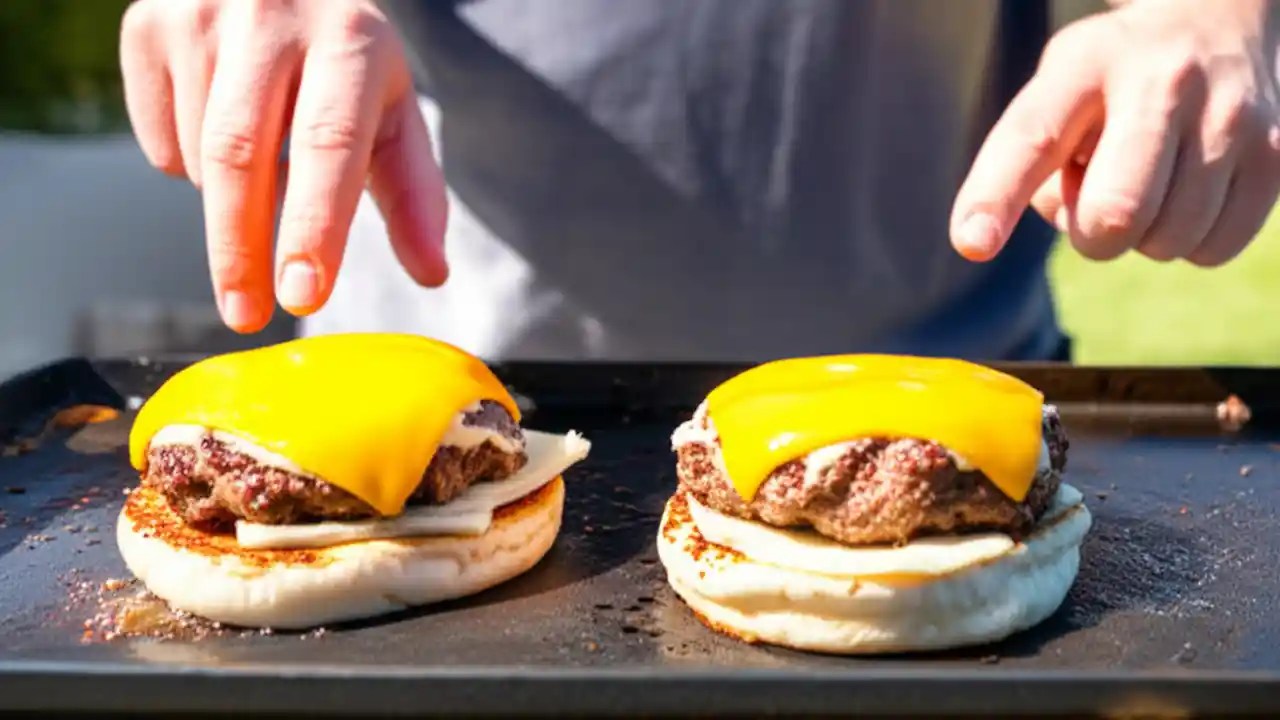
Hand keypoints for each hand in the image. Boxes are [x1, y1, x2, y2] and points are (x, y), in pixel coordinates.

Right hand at [121, 0, 448, 331]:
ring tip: (264, 179)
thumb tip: (432, 274)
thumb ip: (414, 194)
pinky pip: (159, 137)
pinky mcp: (149, 25)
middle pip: (241, 156)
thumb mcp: (392, 113)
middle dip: (240, 249)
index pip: (328, 144)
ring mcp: (201, 15)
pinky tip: (220, 136)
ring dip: (227, 200)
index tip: (303, 294)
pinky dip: (188, 165)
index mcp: (350, 40)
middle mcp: (271, 17)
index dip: (314, 224)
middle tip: (246, 316)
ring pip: (198, 154)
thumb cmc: (346, 61)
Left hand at [951, 0, 1279, 266]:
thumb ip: (1031, 167)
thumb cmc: (1107, 83)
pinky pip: (1211, 250)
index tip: (972, 241)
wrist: (1218, 22)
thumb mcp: (1054, 97)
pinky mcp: (1277, 156)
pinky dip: (1190, 240)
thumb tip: (1081, 227)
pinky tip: (1188, 188)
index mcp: (1086, 64)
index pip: (1032, 138)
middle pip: (1114, 216)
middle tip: (1100, 193)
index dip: (996, 196)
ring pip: (1165, 243)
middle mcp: (1165, 82)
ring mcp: (1232, 117)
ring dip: (1143, 234)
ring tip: (1149, 173)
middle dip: (1092, 232)